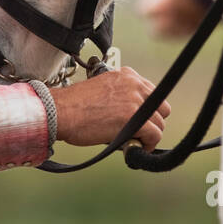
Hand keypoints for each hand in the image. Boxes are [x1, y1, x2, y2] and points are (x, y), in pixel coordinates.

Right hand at [48, 66, 169, 150]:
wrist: (60, 111)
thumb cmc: (74, 106)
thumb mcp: (103, 90)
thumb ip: (122, 97)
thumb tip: (135, 117)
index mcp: (127, 75)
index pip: (152, 94)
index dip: (147, 111)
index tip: (139, 122)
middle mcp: (134, 84)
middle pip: (162, 108)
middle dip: (152, 122)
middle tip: (137, 134)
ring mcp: (136, 101)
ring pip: (160, 123)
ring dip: (148, 135)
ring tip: (132, 142)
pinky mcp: (135, 118)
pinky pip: (155, 135)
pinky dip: (148, 145)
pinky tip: (134, 148)